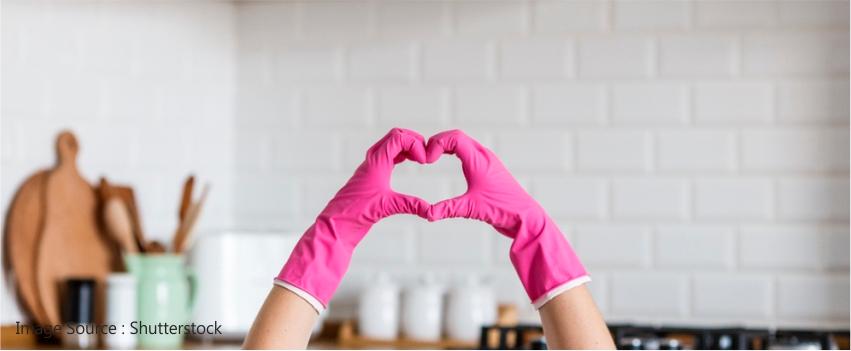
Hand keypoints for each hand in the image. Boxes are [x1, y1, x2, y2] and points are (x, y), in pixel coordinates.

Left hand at [276, 128, 429, 310]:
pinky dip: (400, 154)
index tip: (424, 160)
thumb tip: (432, 210)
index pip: (397, 138)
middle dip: (412, 140)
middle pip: (394, 136)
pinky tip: (409, 163)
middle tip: (425, 155)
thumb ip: (411, 205)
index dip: (414, 143)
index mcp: (375, 163)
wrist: (336, 225)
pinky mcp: (370, 175)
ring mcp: (370, 167)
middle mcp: (372, 161)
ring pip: (390, 145)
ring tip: (420, 158)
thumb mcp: (387, 207)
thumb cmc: (355, 214)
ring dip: (406, 146)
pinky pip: (388, 156)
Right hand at [425, 130, 588, 307]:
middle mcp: (484, 156)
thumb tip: (427, 214)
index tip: (427, 160)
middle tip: (425, 155)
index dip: (437, 143)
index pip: (454, 138)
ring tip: (432, 156)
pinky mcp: (489, 168)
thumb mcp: (470, 209)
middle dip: (438, 142)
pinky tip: (447, 160)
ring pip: (464, 142)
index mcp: (479, 160)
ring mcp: (487, 161)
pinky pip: (469, 151)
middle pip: (457, 136)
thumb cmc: (502, 209)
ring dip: (447, 145)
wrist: (525, 216)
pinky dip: (455, 150)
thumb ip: (447, 209)